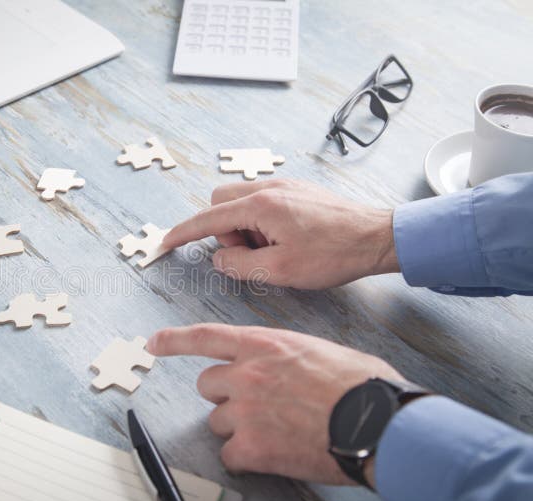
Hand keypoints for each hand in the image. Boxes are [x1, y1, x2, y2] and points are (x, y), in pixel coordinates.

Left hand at [147, 323, 404, 484]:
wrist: (378, 423)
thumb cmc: (362, 386)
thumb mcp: (320, 351)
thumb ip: (287, 357)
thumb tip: (285, 370)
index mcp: (264, 344)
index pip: (205, 336)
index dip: (175, 340)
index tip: (154, 342)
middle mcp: (247, 373)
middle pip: (206, 385)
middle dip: (225, 396)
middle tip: (255, 407)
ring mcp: (245, 409)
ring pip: (218, 422)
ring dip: (239, 429)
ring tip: (277, 432)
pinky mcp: (251, 446)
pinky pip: (230, 456)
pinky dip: (247, 460)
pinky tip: (275, 456)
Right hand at [163, 179, 399, 289]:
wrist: (378, 237)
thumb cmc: (334, 254)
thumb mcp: (280, 270)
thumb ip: (240, 264)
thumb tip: (220, 258)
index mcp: (261, 205)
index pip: (209, 218)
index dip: (184, 232)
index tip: (167, 241)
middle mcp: (270, 188)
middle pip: (221, 202)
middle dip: (224, 231)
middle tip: (250, 255)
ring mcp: (285, 186)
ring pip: (242, 203)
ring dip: (245, 229)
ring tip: (274, 251)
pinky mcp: (298, 191)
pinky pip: (263, 202)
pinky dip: (262, 223)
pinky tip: (286, 241)